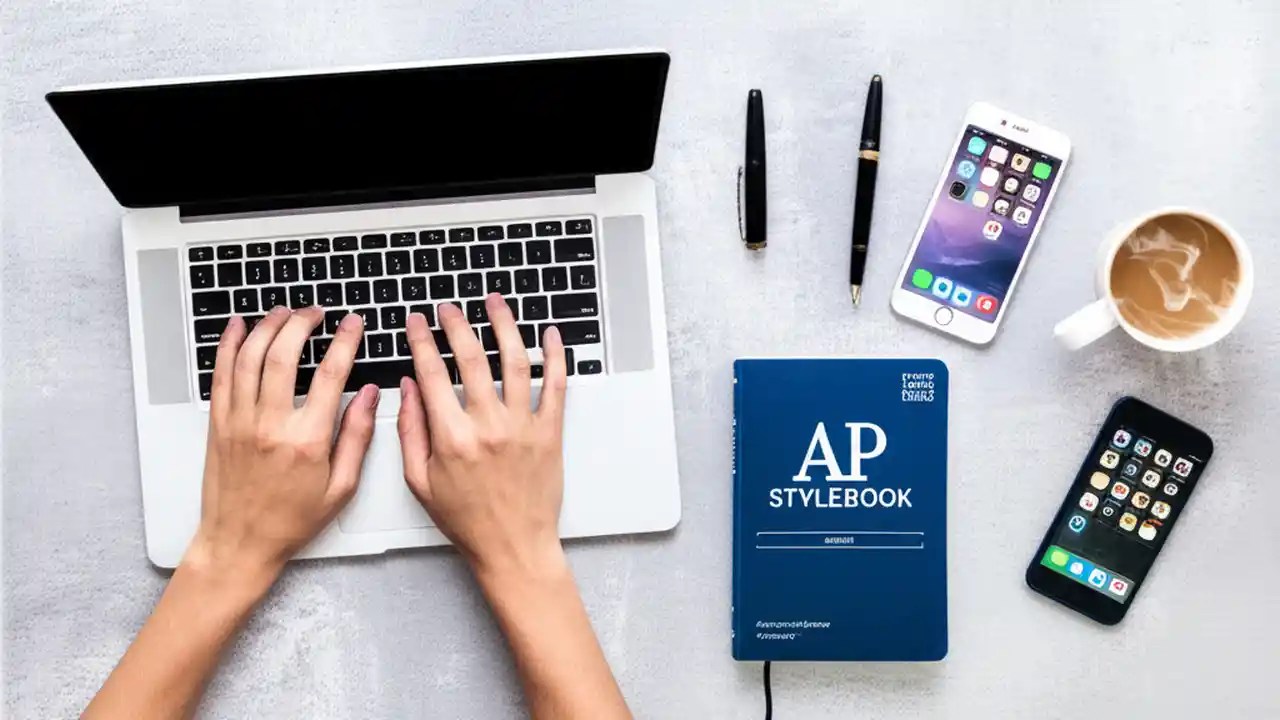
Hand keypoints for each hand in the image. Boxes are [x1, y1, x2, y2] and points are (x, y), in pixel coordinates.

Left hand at [189, 306, 377, 581]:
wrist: (240, 543)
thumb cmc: (290, 521)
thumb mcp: (341, 487)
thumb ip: (357, 437)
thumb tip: (369, 396)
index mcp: (307, 441)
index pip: (331, 375)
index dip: (345, 342)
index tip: (352, 324)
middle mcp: (271, 426)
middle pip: (285, 355)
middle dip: (302, 323)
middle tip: (315, 313)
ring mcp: (240, 423)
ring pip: (250, 358)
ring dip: (268, 327)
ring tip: (284, 313)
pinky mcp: (218, 425)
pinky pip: (221, 375)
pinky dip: (229, 345)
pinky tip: (240, 327)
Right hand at [397, 294, 567, 579]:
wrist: (514, 547)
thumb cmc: (466, 520)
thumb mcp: (420, 482)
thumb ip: (410, 431)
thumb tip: (406, 388)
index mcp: (452, 438)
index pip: (432, 375)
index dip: (422, 341)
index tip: (417, 322)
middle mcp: (488, 427)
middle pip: (472, 359)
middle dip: (457, 325)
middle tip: (449, 308)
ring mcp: (523, 427)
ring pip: (515, 362)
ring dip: (505, 326)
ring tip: (495, 302)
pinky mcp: (550, 434)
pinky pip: (556, 387)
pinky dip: (555, 357)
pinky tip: (550, 335)